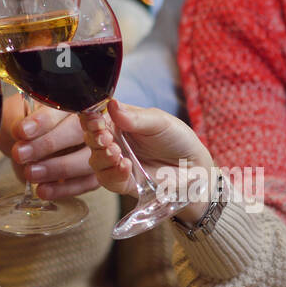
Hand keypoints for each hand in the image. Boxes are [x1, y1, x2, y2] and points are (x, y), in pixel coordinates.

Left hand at [0, 97, 98, 199]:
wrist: (28, 143)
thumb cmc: (24, 124)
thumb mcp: (15, 115)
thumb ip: (17, 120)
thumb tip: (21, 131)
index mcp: (71, 99)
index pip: (62, 108)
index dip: (42, 121)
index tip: (22, 131)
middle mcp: (90, 120)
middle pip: (77, 131)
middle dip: (47, 145)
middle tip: (20, 154)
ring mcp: (98, 148)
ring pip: (86, 159)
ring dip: (57, 168)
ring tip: (30, 173)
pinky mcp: (96, 172)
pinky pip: (86, 183)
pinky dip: (64, 189)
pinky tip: (43, 189)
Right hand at [81, 101, 214, 220]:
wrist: (194, 168)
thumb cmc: (178, 139)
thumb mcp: (159, 121)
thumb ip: (135, 117)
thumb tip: (112, 105)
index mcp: (119, 121)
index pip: (96, 116)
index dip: (91, 118)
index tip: (96, 119)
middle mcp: (114, 140)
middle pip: (91, 138)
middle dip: (95, 137)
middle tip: (105, 137)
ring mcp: (116, 162)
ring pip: (95, 160)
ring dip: (102, 156)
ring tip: (116, 152)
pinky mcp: (122, 182)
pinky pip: (107, 180)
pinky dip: (113, 173)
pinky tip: (125, 166)